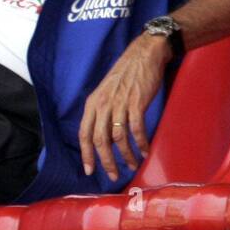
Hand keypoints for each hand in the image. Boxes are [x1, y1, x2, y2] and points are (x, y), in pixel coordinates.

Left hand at [78, 33, 171, 179]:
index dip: (86, 154)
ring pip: (118, 138)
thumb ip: (102, 113)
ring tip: (133, 164)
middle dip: (106, 161)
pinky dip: (141, 143)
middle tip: (113, 174)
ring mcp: (119, 104)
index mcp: (92, 104)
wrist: (144, 55)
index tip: (89, 170)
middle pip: (100, 140)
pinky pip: (136, 129)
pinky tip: (145, 151)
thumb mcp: (106, 93)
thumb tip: (104, 138)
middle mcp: (103, 105)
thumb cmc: (126, 76)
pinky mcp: (136, 103)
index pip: (84, 134)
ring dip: (126, 155)